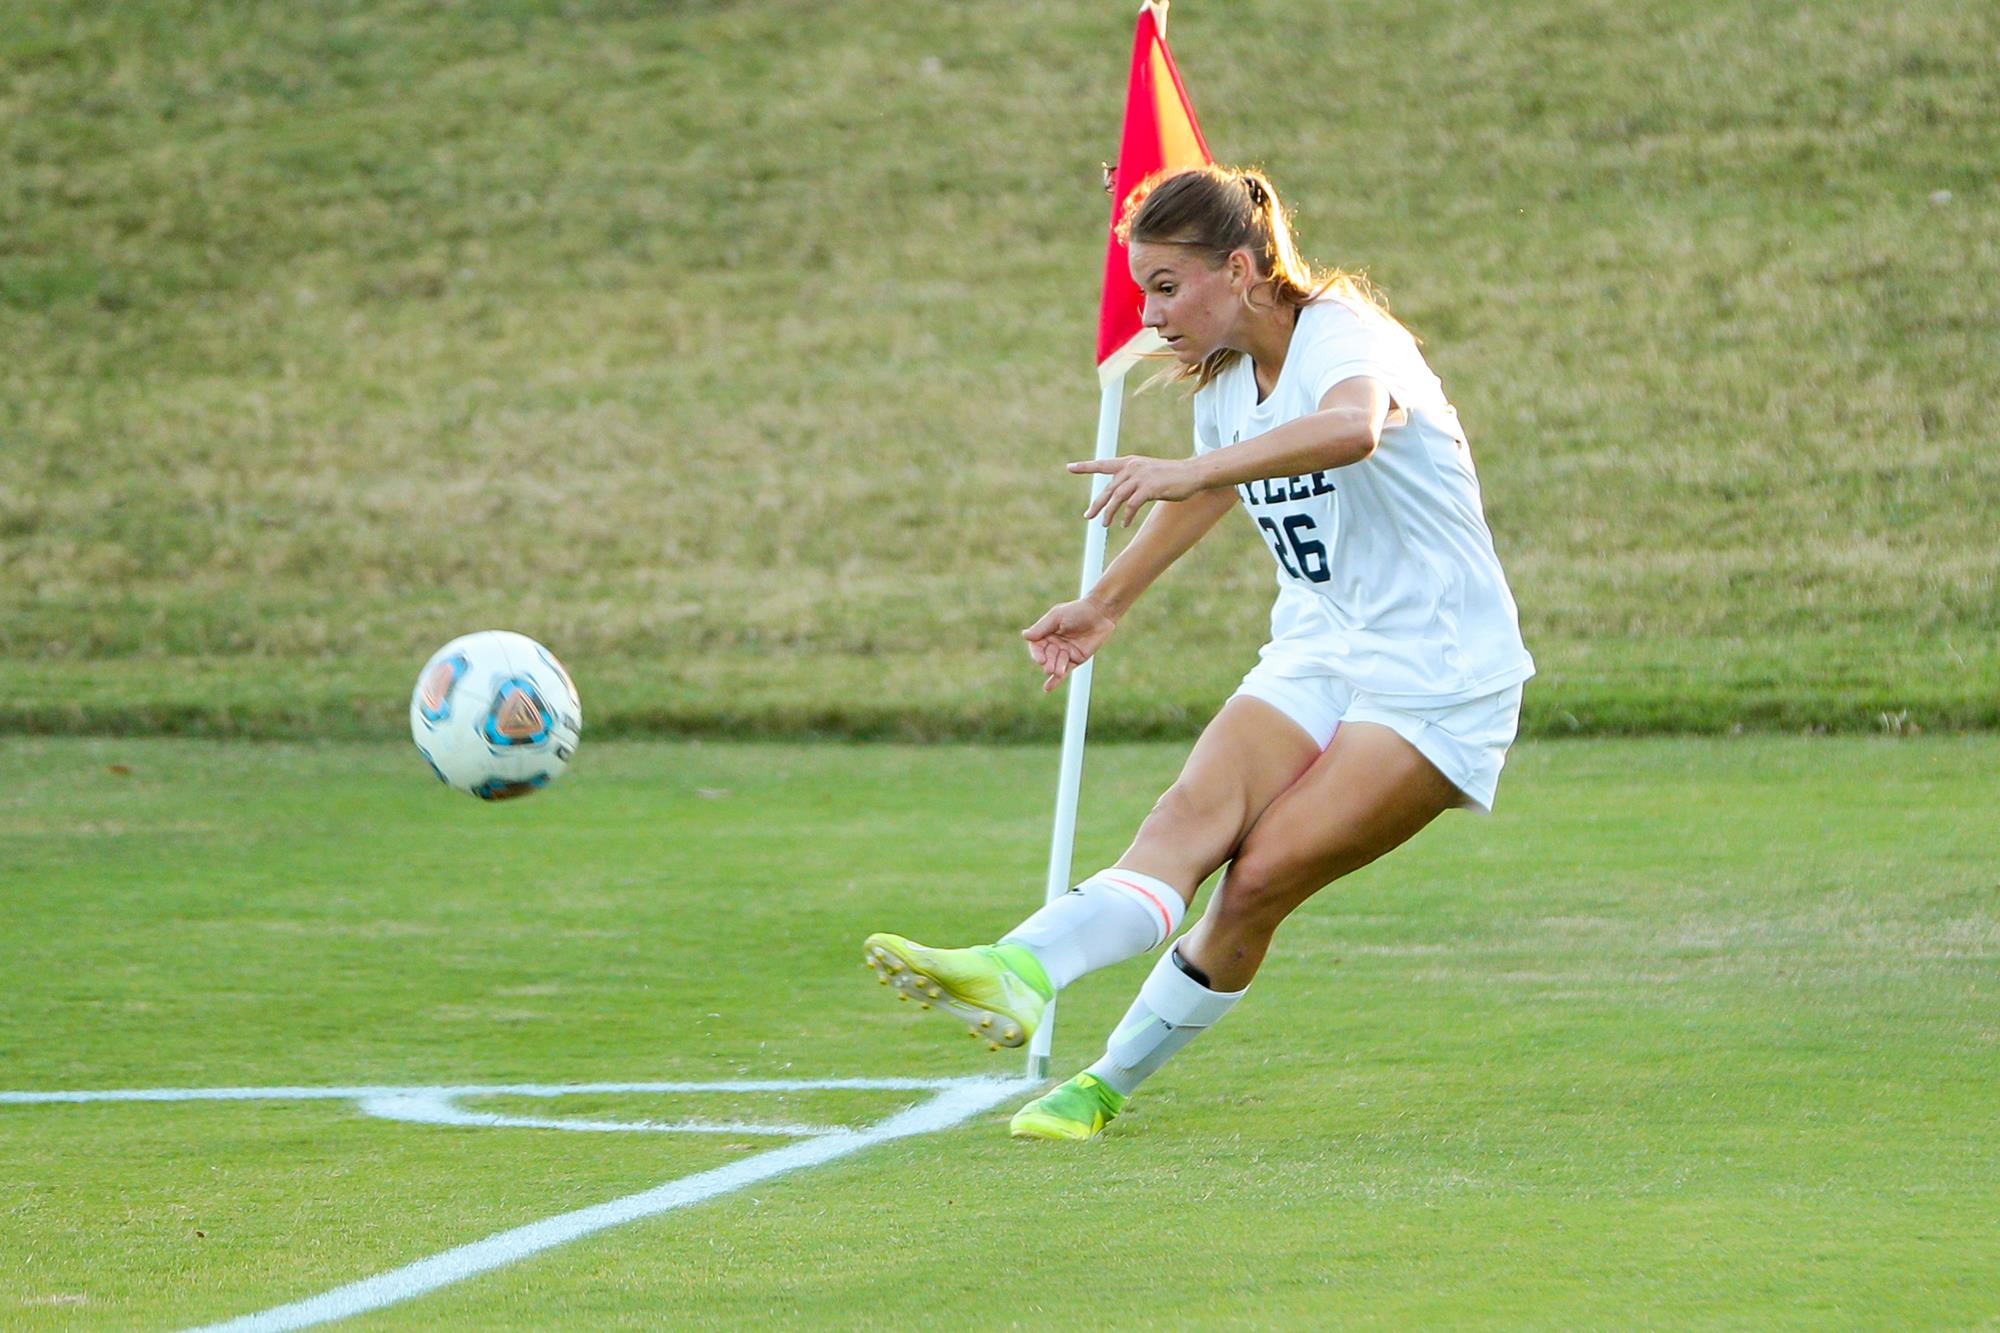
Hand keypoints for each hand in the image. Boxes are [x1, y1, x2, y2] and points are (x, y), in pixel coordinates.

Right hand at [1021, 597, 1117, 692]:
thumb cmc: (1077, 611)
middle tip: (1050, 666)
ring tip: (1057, 671)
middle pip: (1046, 656)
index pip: (1036, 646)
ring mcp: (1065, 652)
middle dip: (1047, 662)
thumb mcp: (1057, 616)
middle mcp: (1054, 643)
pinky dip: (1056, 680)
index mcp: (1047, 632)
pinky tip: (1047, 688)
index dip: (1036, 653)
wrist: (1100, 615)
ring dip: (1054, 669)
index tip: (1040, 659)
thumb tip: (1024, 635)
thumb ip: (1041, 627)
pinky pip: (1065, 671)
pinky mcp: (1076, 659)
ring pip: (1055, 664)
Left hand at [1070, 455, 1204, 526]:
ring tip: (1104, 525)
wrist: (1193, 474)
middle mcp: (1132, 467)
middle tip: (1087, 516)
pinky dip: (1126, 516)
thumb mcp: (1147, 473)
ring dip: (1109, 513)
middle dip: (1097, 504)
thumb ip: (1131, 480)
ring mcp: (1141, 477)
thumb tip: (1117, 494)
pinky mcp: (1150, 488)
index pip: (1103, 464)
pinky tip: (1124, 525)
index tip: (1069, 467)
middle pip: (1109, 488)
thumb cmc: (1170, 476)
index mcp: (1130, 462)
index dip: (1086, 466)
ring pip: (1117, 497)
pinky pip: (1132, 505)